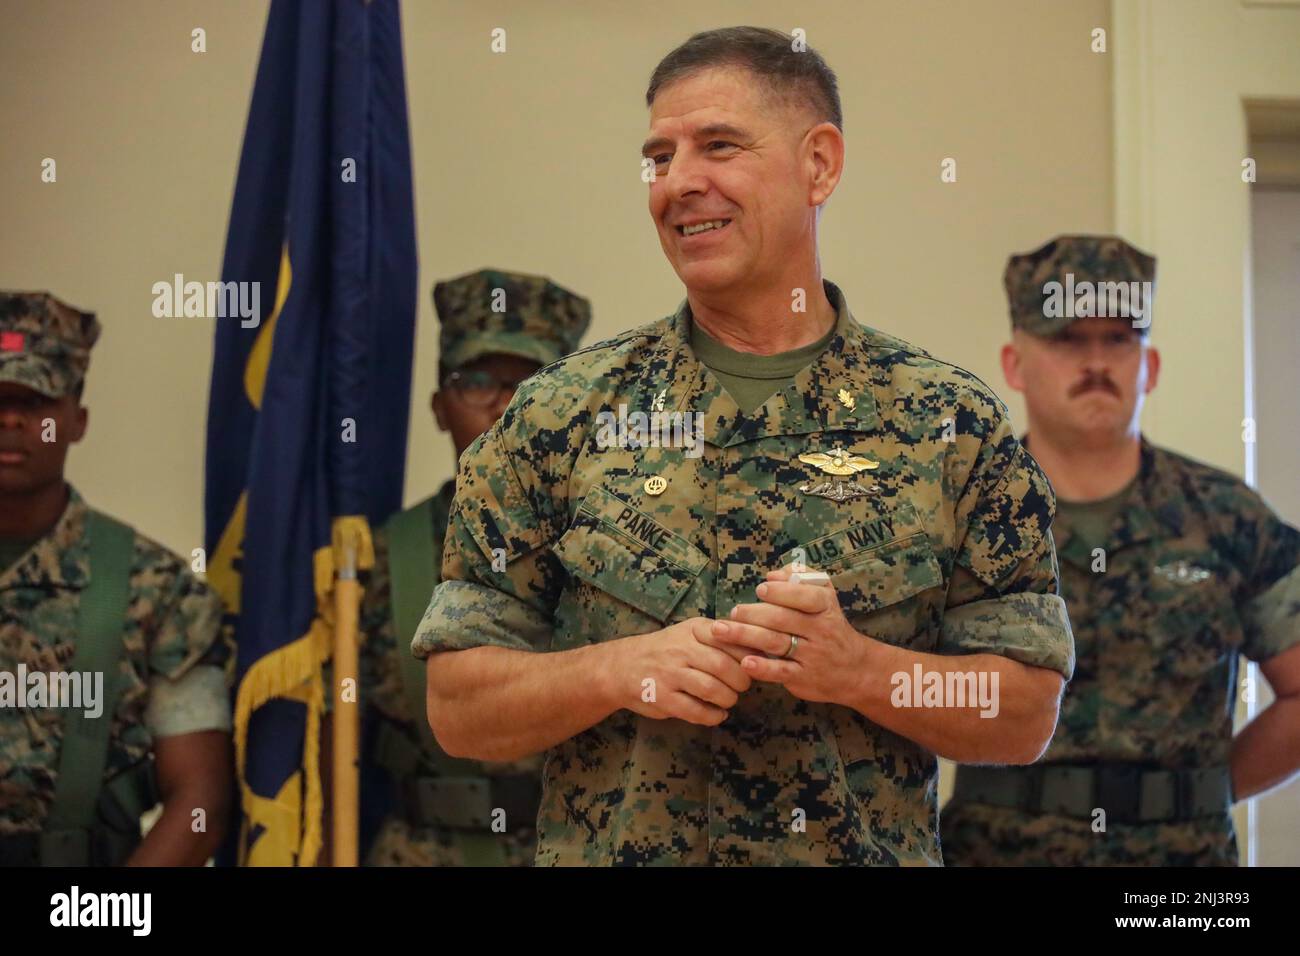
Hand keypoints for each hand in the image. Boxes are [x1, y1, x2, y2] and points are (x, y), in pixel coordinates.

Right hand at [608, 618, 752, 725]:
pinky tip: (717, 714)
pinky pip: (697, 711)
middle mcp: (680, 649)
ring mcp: (670, 674)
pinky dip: (714, 716)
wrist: (621, 667)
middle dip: (741, 681)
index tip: (754, 664)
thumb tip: (759, 646)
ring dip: (728, 699)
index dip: (748, 655)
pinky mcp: (663, 698)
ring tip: (728, 699)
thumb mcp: (689, 633)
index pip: (730, 639)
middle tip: (742, 686)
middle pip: (724, 666)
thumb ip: (719, 637)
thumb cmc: (665, 650)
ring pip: (712, 689)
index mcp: (692, 630)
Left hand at [709, 567, 872, 705]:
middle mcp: (820, 630)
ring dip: (746, 636)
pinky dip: (762, 668)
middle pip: (782, 620)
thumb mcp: (825, 597)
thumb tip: (774, 574)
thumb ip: (802, 578)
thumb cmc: (829, 625)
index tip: (760, 589)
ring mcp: (811, 655)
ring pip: (776, 643)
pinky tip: (744, 662)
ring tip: (721, 631)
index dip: (782, 592)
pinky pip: (780, 671)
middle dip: (753, 614)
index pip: (806, 596)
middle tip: (732, 612)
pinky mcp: (802, 677)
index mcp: (824, 607)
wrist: (854, 669)